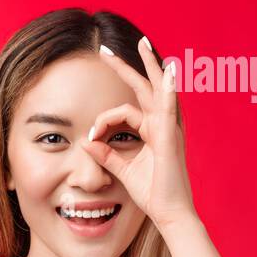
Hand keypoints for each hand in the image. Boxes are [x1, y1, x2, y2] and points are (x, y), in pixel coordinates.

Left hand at [81, 37, 197, 229]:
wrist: (169, 213)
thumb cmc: (152, 193)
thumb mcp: (123, 170)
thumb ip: (106, 154)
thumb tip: (87, 143)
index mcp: (152, 131)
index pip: (126, 110)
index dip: (103, 119)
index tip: (90, 136)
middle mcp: (162, 124)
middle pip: (144, 87)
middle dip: (126, 67)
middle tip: (107, 48)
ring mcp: (168, 128)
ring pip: (155, 89)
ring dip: (149, 64)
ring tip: (141, 43)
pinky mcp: (170, 138)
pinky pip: (168, 109)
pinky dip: (168, 89)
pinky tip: (167, 73)